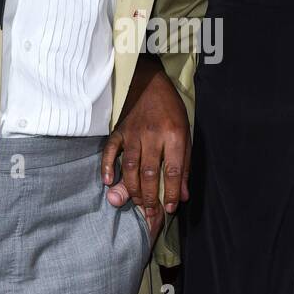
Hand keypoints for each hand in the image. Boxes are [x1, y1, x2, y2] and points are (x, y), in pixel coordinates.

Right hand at [102, 56, 190, 237]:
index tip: (170, 209)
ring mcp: (133, 132)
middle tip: (150, 213)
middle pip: (149, 173)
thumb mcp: (186, 133)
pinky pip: (110, 151)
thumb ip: (184, 164)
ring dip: (132, 188)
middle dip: (149, 197)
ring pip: (130, 166)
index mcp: (174, 135)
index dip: (171, 193)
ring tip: (136, 202)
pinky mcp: (118, 130)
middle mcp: (153, 135)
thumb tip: (183, 195)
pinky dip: (107, 167)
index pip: (173, 170)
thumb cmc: (171, 110)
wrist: (149, 81)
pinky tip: (108, 182)